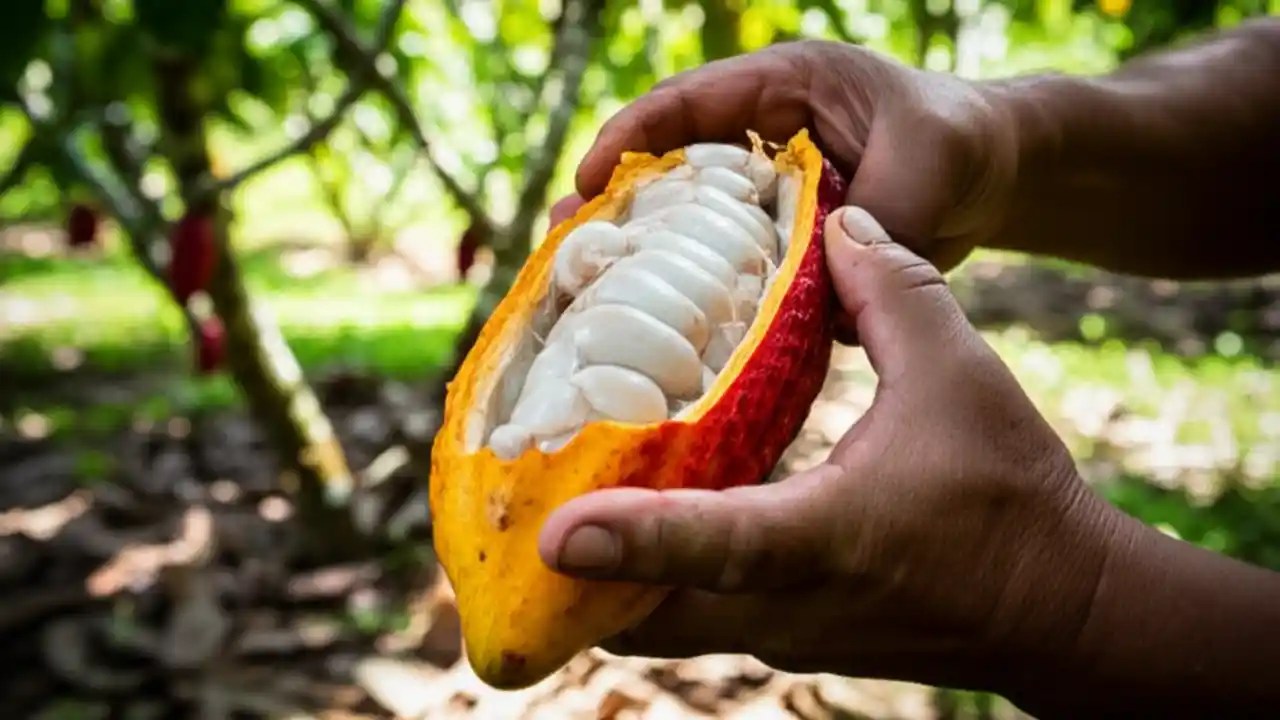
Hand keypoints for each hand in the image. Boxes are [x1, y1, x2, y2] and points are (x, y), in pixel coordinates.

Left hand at [537, 207, 1120, 695]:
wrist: (1066, 612)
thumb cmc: (1016, 500)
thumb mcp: (961, 375)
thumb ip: (895, 291)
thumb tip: (836, 226)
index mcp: (827, 537)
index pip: (717, 545)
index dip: (634, 540)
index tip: (555, 537)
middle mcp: (789, 605)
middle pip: (649, 614)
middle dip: (580, 574)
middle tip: (522, 504)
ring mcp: (786, 634)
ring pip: (665, 622)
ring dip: (613, 575)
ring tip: (566, 497)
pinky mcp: (793, 636)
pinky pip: (700, 613)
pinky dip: (660, 575)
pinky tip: (650, 511)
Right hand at [550, 40, 1019, 273]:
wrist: (994, 175)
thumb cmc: (960, 143)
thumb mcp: (927, 166)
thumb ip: (876, 223)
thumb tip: (821, 305)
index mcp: (782, 87)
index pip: (687, 104)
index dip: (629, 139)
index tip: (586, 183)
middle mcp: (760, 138)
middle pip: (666, 167)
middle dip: (611, 207)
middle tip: (557, 249)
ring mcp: (766, 191)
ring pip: (689, 223)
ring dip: (643, 258)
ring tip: (583, 300)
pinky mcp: (780, 239)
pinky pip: (728, 267)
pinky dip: (699, 298)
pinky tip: (664, 337)